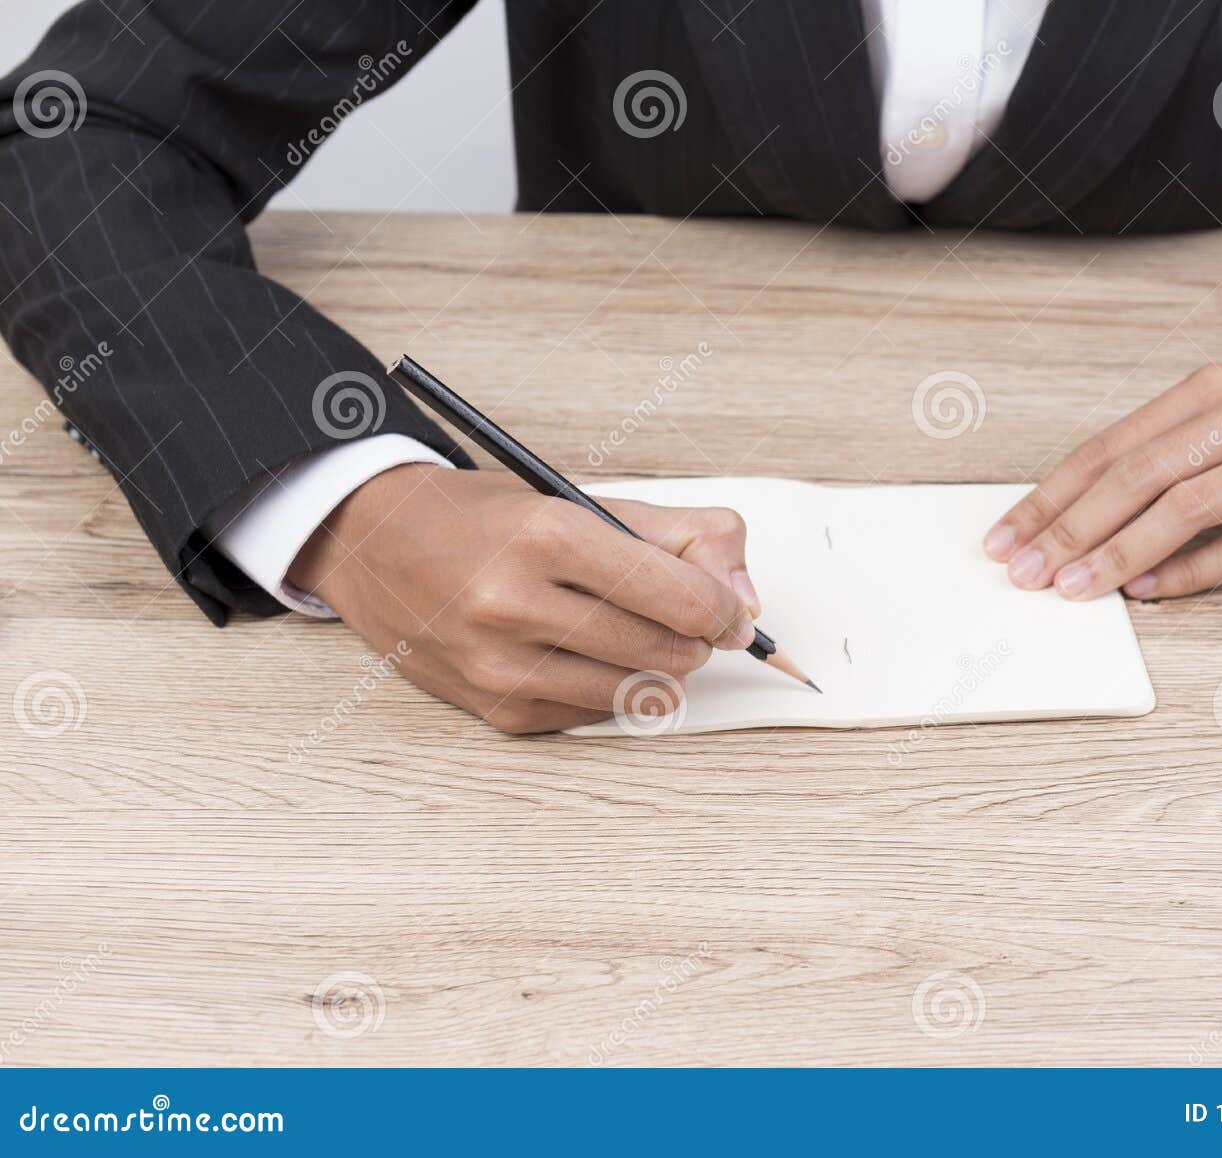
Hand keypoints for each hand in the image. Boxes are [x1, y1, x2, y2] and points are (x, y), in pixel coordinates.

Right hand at [287, 465, 761, 732]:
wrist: (371, 543)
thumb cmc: (484, 519)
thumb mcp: (580, 499)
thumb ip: (681, 534)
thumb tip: (744, 598)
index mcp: (548, 535)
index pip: (681, 597)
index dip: (723, 609)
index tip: (728, 609)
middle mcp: (516, 603)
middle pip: (665, 648)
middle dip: (692, 637)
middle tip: (682, 617)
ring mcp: (501, 664)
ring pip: (635, 690)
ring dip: (655, 667)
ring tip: (636, 633)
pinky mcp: (494, 708)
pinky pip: (591, 715)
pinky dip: (606, 690)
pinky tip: (583, 655)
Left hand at [983, 347, 1221, 599]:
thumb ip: (1173, 448)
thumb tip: (1089, 510)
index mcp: (1215, 388)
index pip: (1111, 446)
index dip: (1052, 495)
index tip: (1007, 535)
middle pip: (1138, 475)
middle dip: (1070, 528)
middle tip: (1025, 572)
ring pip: (1188, 506)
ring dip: (1120, 552)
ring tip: (1074, 587)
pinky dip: (1195, 570)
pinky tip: (1150, 591)